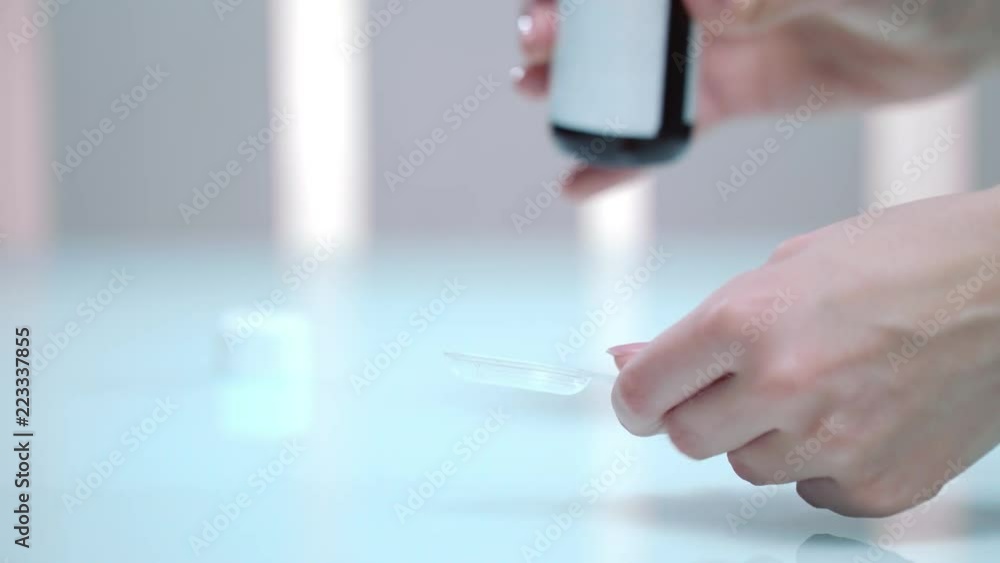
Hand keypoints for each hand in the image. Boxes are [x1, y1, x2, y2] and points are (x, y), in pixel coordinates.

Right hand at [517, 0, 999, 197]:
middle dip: (565, 34)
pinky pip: (669, 130)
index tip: (544, 5)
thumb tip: (703, 5)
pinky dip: (626, 159)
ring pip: (631, 72)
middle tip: (533, 53)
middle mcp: (707, 0)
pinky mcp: (734, 94)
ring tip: (536, 98)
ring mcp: (716, 46)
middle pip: (617, 20)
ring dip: (580, 88)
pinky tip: (582, 183)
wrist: (960, 32)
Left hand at [607, 188, 999, 516]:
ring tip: (817, 385)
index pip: (643, 391)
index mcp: (749, 321)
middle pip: (686, 439)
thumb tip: (636, 360)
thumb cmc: (909, 258)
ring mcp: (835, 444)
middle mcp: (785, 388)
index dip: (635, 394)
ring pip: (747, 466)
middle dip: (696, 412)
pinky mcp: (879, 485)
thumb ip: (703, 326)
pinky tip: (854, 415)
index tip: (641, 395)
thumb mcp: (785, 268)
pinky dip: (819, 462)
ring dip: (761, 434)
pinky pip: (811, 489)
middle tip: (736, 382)